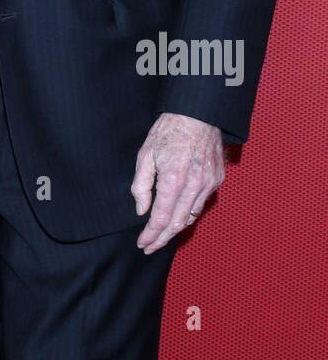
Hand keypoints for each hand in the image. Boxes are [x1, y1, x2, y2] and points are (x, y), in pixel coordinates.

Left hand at [131, 113, 224, 253]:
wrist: (197, 113)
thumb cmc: (168, 130)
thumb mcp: (146, 154)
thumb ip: (142, 185)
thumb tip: (142, 210)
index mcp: (174, 179)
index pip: (161, 218)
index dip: (151, 235)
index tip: (142, 243)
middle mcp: (194, 185)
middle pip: (177, 223)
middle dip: (162, 239)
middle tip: (150, 247)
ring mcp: (208, 183)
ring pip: (191, 217)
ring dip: (175, 229)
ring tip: (161, 236)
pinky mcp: (217, 179)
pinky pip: (201, 204)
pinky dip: (188, 213)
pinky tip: (178, 216)